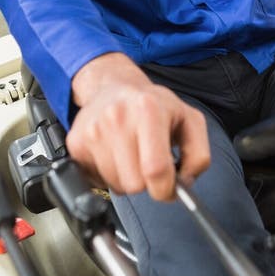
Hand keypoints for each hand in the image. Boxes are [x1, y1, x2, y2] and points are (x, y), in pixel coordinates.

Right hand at [66, 52, 210, 200]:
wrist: (113, 86)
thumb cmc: (153, 105)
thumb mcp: (189, 120)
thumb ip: (198, 155)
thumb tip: (184, 183)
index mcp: (149, 109)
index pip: (156, 169)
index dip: (165, 189)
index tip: (168, 187)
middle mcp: (117, 117)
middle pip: (135, 184)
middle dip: (146, 182)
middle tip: (148, 161)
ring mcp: (93, 130)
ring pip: (116, 186)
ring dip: (127, 178)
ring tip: (131, 155)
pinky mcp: (76, 142)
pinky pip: (95, 181)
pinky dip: (107, 175)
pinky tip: (114, 154)